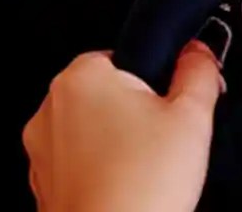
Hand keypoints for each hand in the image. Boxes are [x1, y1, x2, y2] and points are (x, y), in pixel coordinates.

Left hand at [23, 41, 223, 211]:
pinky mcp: (43, 181)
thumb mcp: (192, 116)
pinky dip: (101, 170)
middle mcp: (52, 106)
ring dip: (118, 142)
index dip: (156, 79)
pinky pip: (79, 163)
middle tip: (163, 139)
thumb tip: (198, 53)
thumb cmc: (140, 188)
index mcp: (83, 76)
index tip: (170, 102)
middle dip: (138, 112)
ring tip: (145, 168)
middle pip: (109, 92)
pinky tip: (126, 185)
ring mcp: (43, 147)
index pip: (125, 55)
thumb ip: (199, 72)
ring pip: (93, 129)